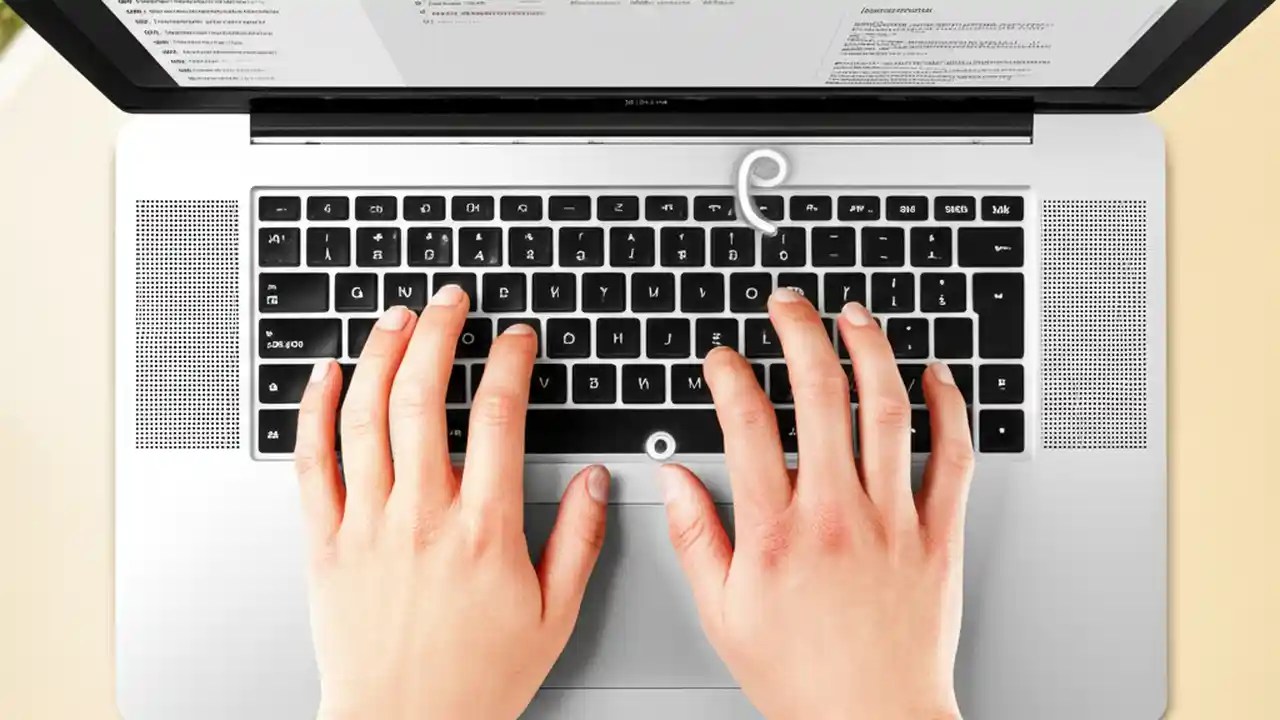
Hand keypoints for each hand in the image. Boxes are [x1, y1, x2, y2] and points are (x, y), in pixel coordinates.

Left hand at [294, 287, 610, 719]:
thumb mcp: (554, 616)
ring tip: (398, 317)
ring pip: (365, 416)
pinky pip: (312, 461)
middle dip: (439, 333)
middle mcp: (421, 516)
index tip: (516, 341)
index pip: (498, 418)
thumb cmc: (474, 681)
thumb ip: (581, 541)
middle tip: (452, 301)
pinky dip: (315, 409)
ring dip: (382, 354)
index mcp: (483, 530)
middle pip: (422, 397)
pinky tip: (326, 374)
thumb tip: (598, 480)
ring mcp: (366, 525)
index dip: (509, 363)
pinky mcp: (324, 541)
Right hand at [660, 290, 972, 719]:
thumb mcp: (723, 613)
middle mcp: (836, 514)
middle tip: (788, 305)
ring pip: (887, 411)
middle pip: (820, 395)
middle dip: (801, 333)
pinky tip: (936, 375)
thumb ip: (694, 538)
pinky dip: (948, 407)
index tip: (723, 358)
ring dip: (870, 350)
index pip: (747, 424)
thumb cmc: (801, 677)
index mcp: (776, 532)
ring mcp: (893, 519)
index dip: (730, 375)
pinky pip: (951, 456)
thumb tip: (674, 479)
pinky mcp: (937, 534)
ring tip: (854, 316)